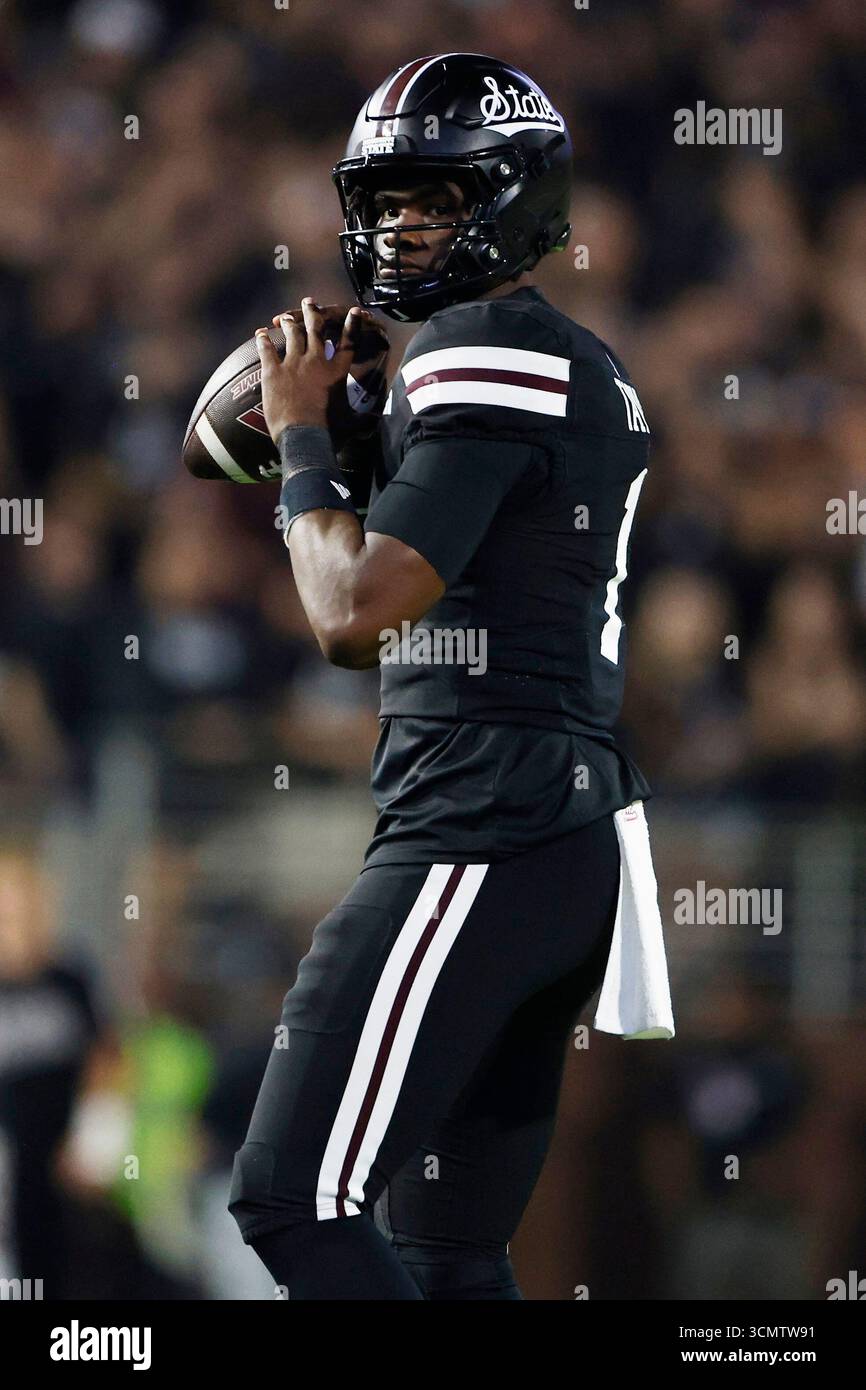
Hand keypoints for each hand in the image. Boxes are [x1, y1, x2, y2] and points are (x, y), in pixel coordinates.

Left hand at [254, 298, 363, 442]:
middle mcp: (316, 361)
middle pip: (315, 330)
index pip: (348, 342)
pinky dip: (263, 340)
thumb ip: (364, 418)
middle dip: (313, 314)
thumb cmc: (330, 432)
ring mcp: (293, 364)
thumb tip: (377, 420)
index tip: (353, 311)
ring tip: (286, 317)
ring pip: (292, 335)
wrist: (304, 437)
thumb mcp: (352, 424)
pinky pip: (267, 350)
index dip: (351, 325)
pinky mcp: (273, 372)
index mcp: (336, 372)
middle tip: (310, 302)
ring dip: (290, 323)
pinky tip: (260, 333)